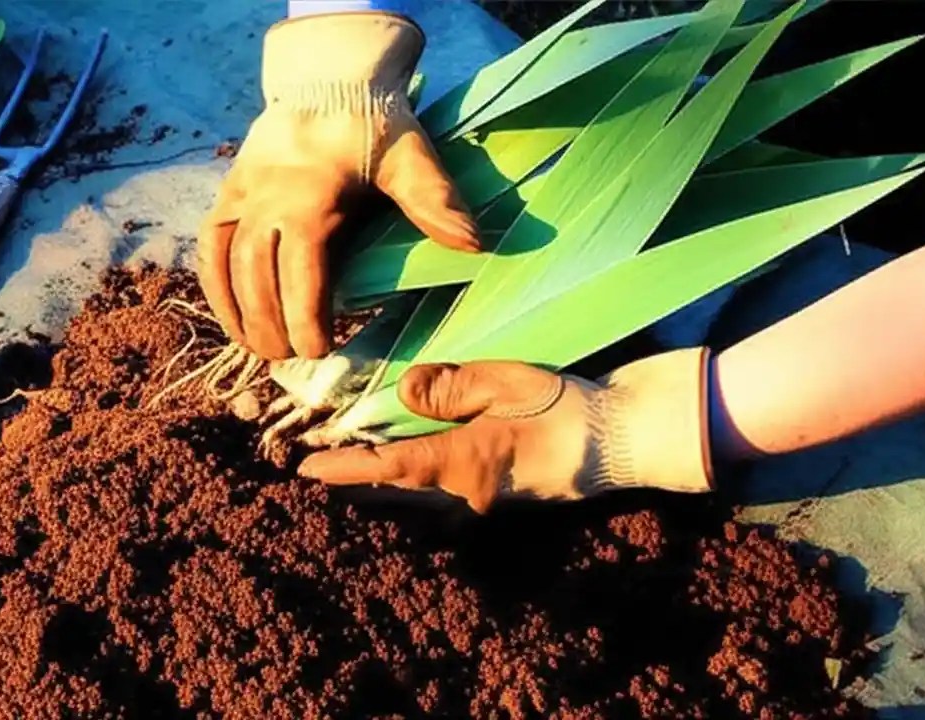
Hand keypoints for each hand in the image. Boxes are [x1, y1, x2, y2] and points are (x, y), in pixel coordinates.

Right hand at [197, 12, 479, 359]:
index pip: (299, 267)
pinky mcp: (227, 195)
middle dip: (272, 323)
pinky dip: (215, 286)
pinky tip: (231, 318)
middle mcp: (266, 197)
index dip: (305, 314)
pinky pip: (210, 247)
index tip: (318, 348)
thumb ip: (435, 200)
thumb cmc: (374, 125)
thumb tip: (473, 243)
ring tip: (261, 350)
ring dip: (239, 313)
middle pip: (257, 274)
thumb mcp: (410, 156)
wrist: (329, 79)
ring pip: (227, 264)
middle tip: (292, 359)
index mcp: (309, 194)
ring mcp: (241, 196)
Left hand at [299, 350, 715, 512]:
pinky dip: (411, 480)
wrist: (620, 442)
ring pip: (415, 495)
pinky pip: (438, 495)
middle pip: (394, 487)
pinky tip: (401, 463)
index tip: (304, 471)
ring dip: (381, 480)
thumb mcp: (507, 381)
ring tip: (348, 459)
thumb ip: (452, 387)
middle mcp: (466, 494)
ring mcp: (482, 503)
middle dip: (355, 475)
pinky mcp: (496, 500)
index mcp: (464, 462)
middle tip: (314, 460)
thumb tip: (405, 393)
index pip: (390, 467)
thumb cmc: (565, 407)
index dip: (344, 468)